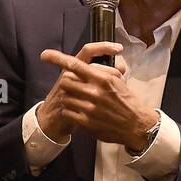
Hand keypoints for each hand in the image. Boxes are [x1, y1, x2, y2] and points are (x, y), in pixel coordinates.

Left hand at [37, 42, 154, 149]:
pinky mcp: (86, 122)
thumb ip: (104, 69)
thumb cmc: (126, 100)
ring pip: (64, 97)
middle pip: (65, 80)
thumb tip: (93, 61)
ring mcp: (89, 108)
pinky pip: (67, 112)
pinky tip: (78, 112)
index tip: (45, 55)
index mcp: (102, 78)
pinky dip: (69, 111)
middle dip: (67, 82)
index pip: (75, 65)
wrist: (135, 125)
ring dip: (68, 98)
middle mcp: (94, 92)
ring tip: (78, 100)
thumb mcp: (118, 80)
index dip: (58, 58)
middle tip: (74, 86)